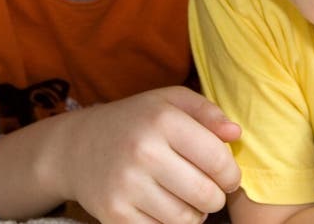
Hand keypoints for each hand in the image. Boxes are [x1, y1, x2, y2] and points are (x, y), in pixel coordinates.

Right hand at [0, 86, 240, 222]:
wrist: (77, 147)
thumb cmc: (135, 121)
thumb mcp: (169, 101)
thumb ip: (207, 112)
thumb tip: (236, 134)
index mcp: (162, 120)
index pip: (217, 159)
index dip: (231, 174)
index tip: (229, 177)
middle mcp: (143, 152)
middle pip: (205, 194)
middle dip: (216, 197)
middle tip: (210, 191)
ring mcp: (126, 185)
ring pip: (185, 219)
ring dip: (196, 214)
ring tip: (189, 199)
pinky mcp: (113, 213)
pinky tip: (167, 208)